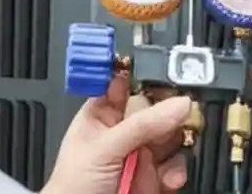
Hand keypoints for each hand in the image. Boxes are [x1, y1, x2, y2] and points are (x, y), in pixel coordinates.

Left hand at [42, 75, 191, 193]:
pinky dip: (177, 171)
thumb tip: (177, 104)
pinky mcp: (153, 180)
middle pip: (156, 109)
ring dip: (176, 142)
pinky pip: (176, 167)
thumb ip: (141, 125)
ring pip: (170, 137)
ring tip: (171, 148)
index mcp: (100, 116)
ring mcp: (139, 158)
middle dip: (170, 112)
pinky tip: (169, 177)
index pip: (125, 85)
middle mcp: (123, 134)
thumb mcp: (104, 148)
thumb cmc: (70, 190)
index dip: (144, 76)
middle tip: (181, 111)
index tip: (167, 70)